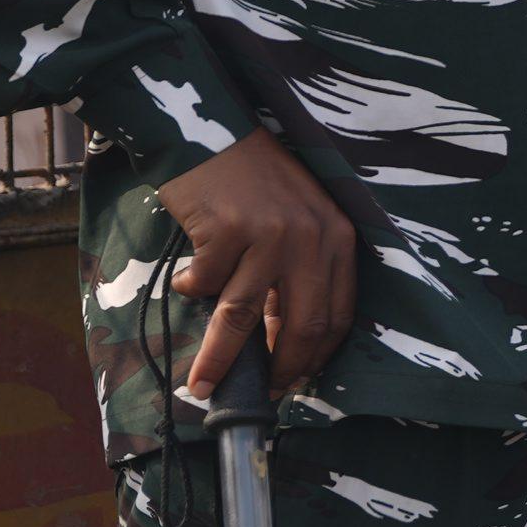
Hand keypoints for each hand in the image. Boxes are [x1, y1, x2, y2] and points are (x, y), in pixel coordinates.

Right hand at [162, 126, 357, 401]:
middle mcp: (312, 237)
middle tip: (260, 394)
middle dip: (280, 371)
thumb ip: (298, 272)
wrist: (211, 131)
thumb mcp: (296, 220)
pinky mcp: (228, 231)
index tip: (295, 380)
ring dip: (219, 359)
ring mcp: (270, 234)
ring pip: (244, 318)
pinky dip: (191, 289)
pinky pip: (204, 285)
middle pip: (303, 326)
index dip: (315, 356)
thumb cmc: (253, 180)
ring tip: (201, 383)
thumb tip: (280, 341)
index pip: (338, 315)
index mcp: (337, 238)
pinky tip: (187, 278)